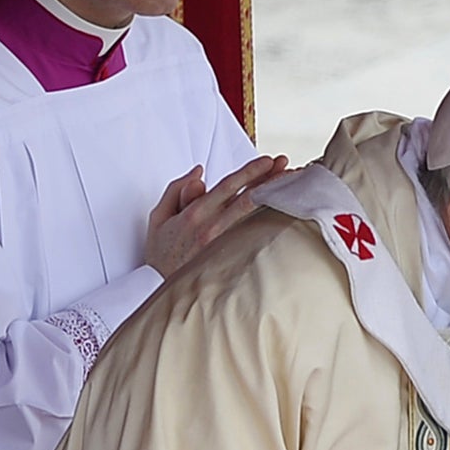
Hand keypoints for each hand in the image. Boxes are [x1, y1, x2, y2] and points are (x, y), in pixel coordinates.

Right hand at [144, 155, 287, 276]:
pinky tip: (284, 212)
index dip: (251, 171)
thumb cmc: (162, 253)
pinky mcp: (231, 258)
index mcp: (197, 213)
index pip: (230, 186)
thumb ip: (177, 190)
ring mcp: (225, 244)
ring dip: (275, 198)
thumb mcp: (159, 216)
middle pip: (249, 198)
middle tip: (287, 166)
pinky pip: (254, 235)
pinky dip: (270, 221)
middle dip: (270, 180)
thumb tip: (199, 173)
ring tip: (291, 184)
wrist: (158, 288)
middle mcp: (214, 228)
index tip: (268, 161)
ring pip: (255, 216)